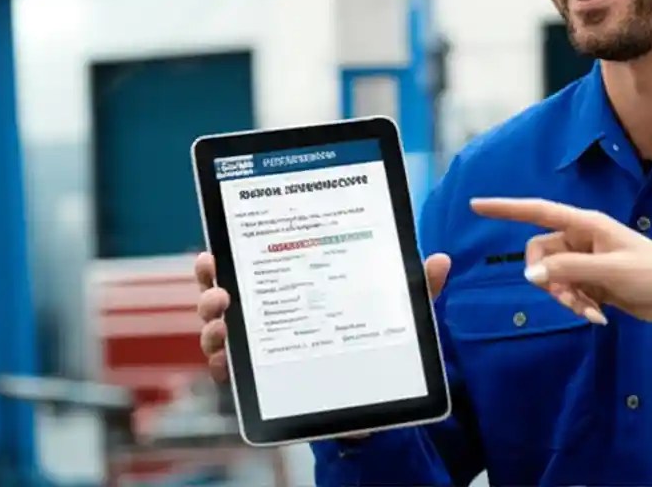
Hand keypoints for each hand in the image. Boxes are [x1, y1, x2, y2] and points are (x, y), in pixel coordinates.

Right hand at [194, 251, 453, 384]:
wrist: (377, 399)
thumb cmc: (377, 341)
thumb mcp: (396, 311)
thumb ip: (416, 288)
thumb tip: (440, 260)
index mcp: (291, 287)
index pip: (250, 265)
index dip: (224, 257)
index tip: (214, 251)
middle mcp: (268, 316)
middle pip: (223, 296)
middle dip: (210, 288)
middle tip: (220, 289)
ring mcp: (261, 350)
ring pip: (219, 334)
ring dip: (211, 328)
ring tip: (223, 324)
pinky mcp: (263, 384)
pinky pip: (232, 376)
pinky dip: (222, 367)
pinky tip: (227, 361)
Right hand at [470, 197, 651, 325]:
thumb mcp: (608, 271)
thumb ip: (568, 270)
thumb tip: (530, 274)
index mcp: (586, 223)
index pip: (537, 211)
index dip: (506, 208)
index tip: (477, 205)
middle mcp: (582, 238)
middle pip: (540, 255)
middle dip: (548, 280)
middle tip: (568, 297)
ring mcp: (585, 260)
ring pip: (552, 277)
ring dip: (565, 298)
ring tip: (592, 311)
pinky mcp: (591, 281)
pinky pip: (567, 292)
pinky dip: (578, 305)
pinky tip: (599, 317)